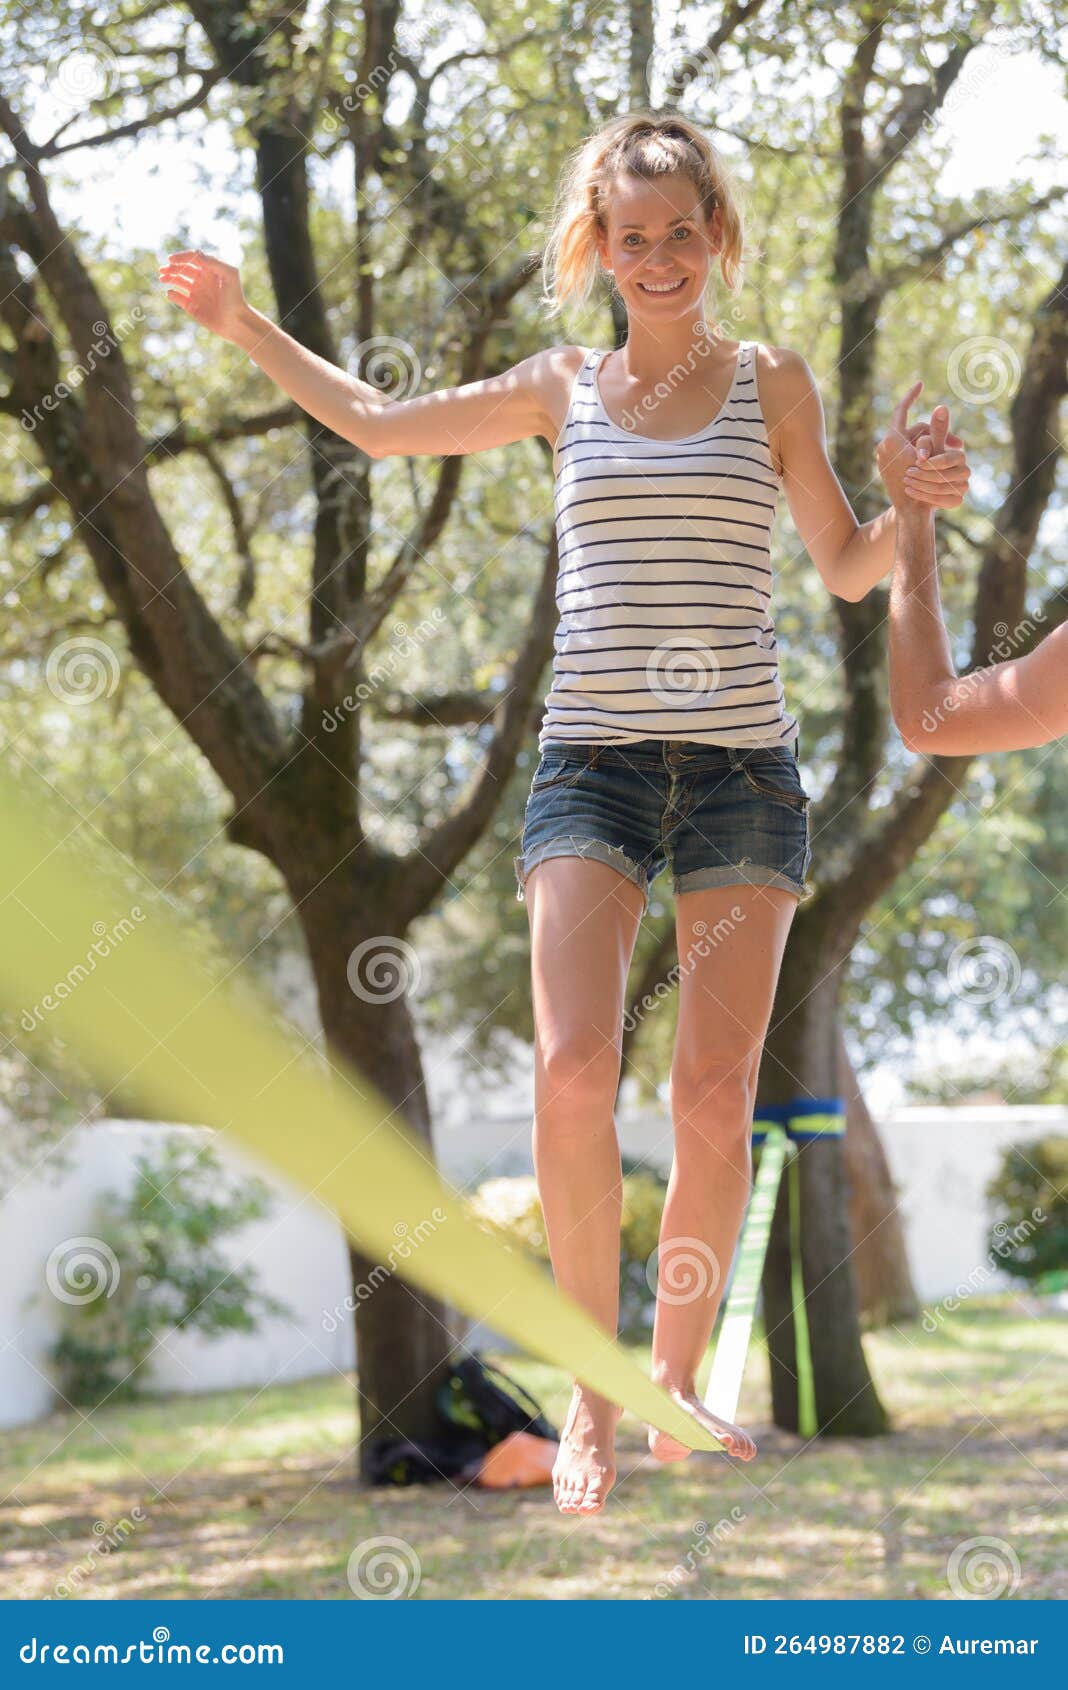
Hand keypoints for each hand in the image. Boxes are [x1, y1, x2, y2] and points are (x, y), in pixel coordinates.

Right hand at [157, 250, 249, 344]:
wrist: (236, 322)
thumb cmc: (235, 298)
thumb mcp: (230, 275)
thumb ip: (214, 263)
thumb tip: (197, 256)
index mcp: (210, 270)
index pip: (192, 258)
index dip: (181, 257)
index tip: (171, 260)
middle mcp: (201, 279)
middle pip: (183, 268)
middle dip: (172, 268)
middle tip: (163, 270)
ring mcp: (196, 292)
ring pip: (178, 281)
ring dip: (169, 278)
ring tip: (163, 278)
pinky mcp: (192, 306)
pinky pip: (178, 298)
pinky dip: (172, 294)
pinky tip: (170, 293)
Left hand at [875, 381, 969, 510]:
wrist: (909, 511)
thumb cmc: (922, 483)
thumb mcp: (933, 453)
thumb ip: (938, 430)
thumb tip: (942, 406)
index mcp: (891, 439)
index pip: (901, 410)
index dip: (911, 395)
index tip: (920, 384)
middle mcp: (885, 446)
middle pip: (914, 430)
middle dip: (937, 434)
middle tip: (960, 444)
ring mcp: (885, 457)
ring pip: (912, 442)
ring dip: (932, 444)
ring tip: (953, 453)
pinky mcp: (888, 466)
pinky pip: (906, 452)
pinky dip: (922, 452)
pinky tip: (936, 460)